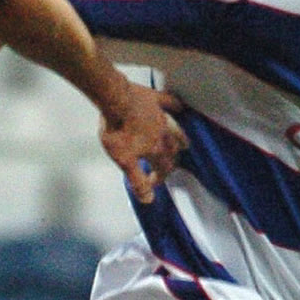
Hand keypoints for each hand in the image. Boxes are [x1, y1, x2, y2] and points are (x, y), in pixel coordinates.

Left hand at [99, 83, 185, 204]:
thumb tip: (148, 199)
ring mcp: (162, 116)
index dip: (159, 178)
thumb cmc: (118, 130)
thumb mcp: (124, 161)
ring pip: (177, 130)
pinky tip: (179, 106)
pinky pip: (170, 103)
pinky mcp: (156, 100)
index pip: (164, 169)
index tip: (152, 182)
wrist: (115, 101)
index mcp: (157, 150)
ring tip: (184, 144)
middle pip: (173, 151)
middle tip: (165, 165)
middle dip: (170, 160)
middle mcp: (164, 134)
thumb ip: (138, 181)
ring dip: (180, 138)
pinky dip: (176, 106)